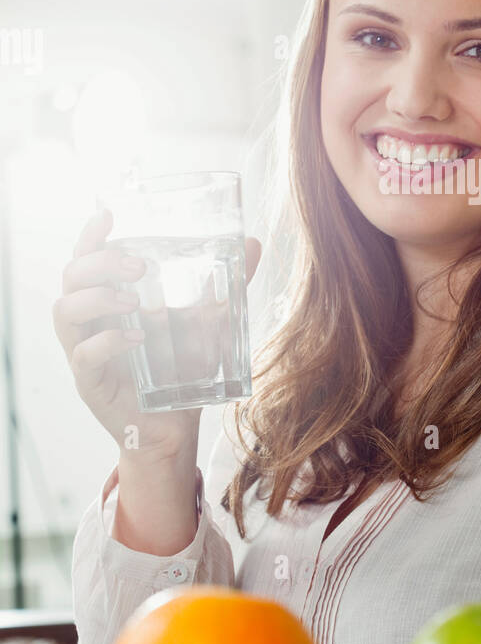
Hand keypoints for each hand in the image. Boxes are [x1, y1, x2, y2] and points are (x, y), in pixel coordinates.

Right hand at [52, 208, 261, 460]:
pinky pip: (83, 354)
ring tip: (132, 300)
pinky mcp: (89, 382)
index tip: (109, 216)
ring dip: (97, 298)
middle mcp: (90, 321)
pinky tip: (137, 337)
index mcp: (109, 298)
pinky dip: (108, 341)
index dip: (90, 236)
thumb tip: (252, 243)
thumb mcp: (208, 321)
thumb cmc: (182, 368)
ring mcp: (84, 351)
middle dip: (99, 263)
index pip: (86, 258)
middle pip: (71, 277)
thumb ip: (226, 284)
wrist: (176, 427)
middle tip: (138, 266)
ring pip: (65, 310)